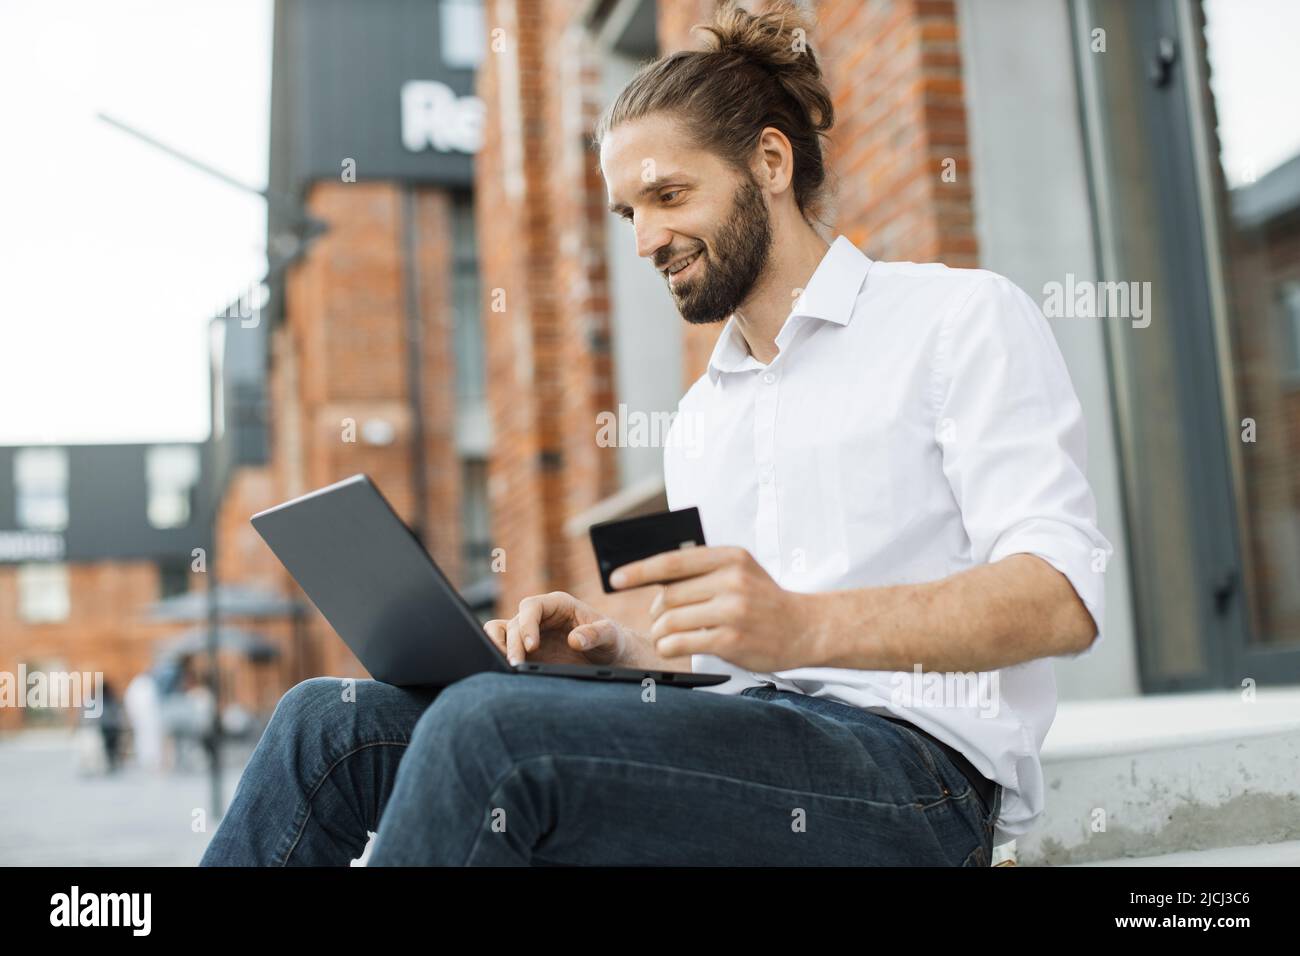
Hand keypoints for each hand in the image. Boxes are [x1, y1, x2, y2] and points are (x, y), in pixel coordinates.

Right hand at [482, 591, 656, 668]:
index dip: (527, 624)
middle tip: (516, 665)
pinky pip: (504, 647)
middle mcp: (540, 616)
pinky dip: (499, 655)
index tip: (532, 646)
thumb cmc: (610, 640)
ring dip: (499, 647)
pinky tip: (506, 671)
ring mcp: (531, 633)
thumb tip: (575, 639)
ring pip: (501, 632)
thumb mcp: (610, 636)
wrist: (609, 657)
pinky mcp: (526, 651)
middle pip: (514, 623)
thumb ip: (596, 634)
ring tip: (505, 666)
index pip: (531, 607)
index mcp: (558, 604)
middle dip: (513, 644)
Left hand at [609, 545, 819, 671]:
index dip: (639, 570)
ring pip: (672, 620)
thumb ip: (702, 570)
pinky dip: (668, 647)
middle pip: (669, 595)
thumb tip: (651, 576)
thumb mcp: (739, 572)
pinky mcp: (732, 639)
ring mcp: (733, 611)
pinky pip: (682, 642)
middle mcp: (732, 580)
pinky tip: (671, 648)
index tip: (615, 578)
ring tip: (664, 637)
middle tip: (658, 620)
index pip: (673, 560)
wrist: (805, 628)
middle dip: (655, 611)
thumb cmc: (763, 600)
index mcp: (730, 557)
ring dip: (659, 632)